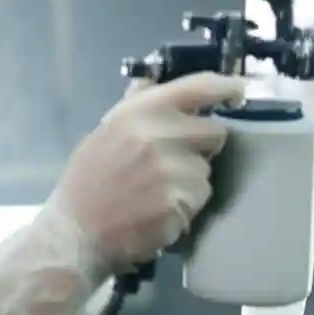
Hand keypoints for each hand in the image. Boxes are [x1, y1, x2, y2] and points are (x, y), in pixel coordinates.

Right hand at [47, 72, 247, 273]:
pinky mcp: (179, 201)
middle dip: (203, 146)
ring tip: (158, 191)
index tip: (239, 92)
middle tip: (177, 161)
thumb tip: (154, 79)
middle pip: (215, 132)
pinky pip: (201, 196)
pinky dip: (187, 204)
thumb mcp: (106, 132)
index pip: (198, 87)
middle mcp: (158, 135)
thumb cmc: (89, 182)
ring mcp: (170, 169)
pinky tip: (160, 210)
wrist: (74, 235)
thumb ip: (136, 105)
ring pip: (207, 168)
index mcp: (139, 112)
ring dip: (192, 180)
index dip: (226, 87)